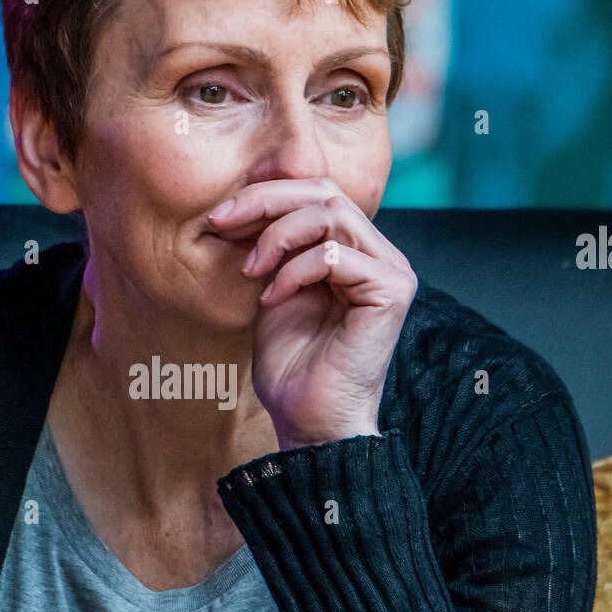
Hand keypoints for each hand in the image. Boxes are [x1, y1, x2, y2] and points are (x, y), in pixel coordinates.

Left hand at [208, 180, 416, 447]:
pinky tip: (272, 299)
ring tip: (251, 270)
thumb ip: (272, 245)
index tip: (219, 216)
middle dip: (266, 201)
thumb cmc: (291, 363)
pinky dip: (294, 271)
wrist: (308, 419)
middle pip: (326, 192)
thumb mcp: (271, 288)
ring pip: (333, 214)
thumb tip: (244, 200)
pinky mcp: (392, 292)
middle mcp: (380, 255)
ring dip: (278, 236)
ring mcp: (391, 271)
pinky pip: (336, 255)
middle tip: (222, 223)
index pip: (317, 194)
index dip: (267, 194)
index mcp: (355, 250)